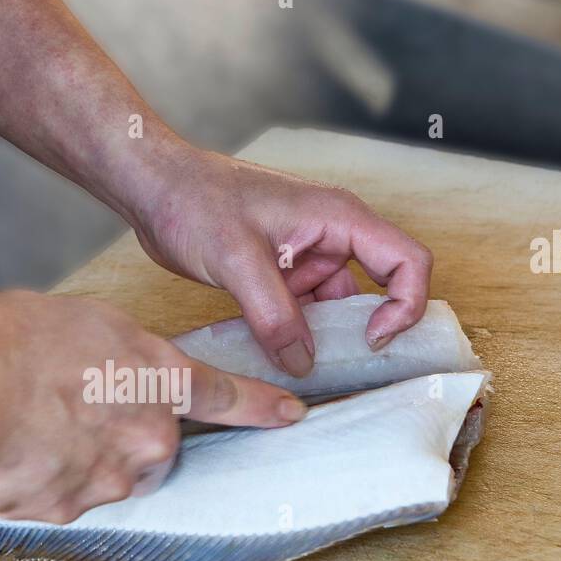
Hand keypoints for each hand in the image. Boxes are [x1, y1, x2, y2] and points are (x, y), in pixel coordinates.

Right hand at [0, 291, 305, 523]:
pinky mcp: (62, 511)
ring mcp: (108, 482)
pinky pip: (50, 497)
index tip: (289, 414)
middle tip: (67, 410)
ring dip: (67, 459)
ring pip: (97, 478)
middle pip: (150, 452)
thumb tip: (111, 376)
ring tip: (21, 424)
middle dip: (118, 439)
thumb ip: (120, 359)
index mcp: (160, 382)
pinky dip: (29, 479)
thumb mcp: (89, 324)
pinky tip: (4, 450)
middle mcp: (147, 441)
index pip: (225, 398)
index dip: (260, 407)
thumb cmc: (22, 339)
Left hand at [127, 147, 432, 374]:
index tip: (372, 339)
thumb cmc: (194, 200)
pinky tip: (276, 360)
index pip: (407, 261)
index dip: (404, 305)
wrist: (153, 189)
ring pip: (336, 308)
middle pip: (379, 289)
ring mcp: (306, 255)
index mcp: (339, 218)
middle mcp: (331, 235)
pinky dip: (296, 336)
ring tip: (302, 371)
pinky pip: (304, 312)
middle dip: (366, 329)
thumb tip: (303, 363)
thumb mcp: (237, 260)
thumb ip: (274, 314)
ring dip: (324, 339)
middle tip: (345, 369)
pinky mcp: (280, 273)